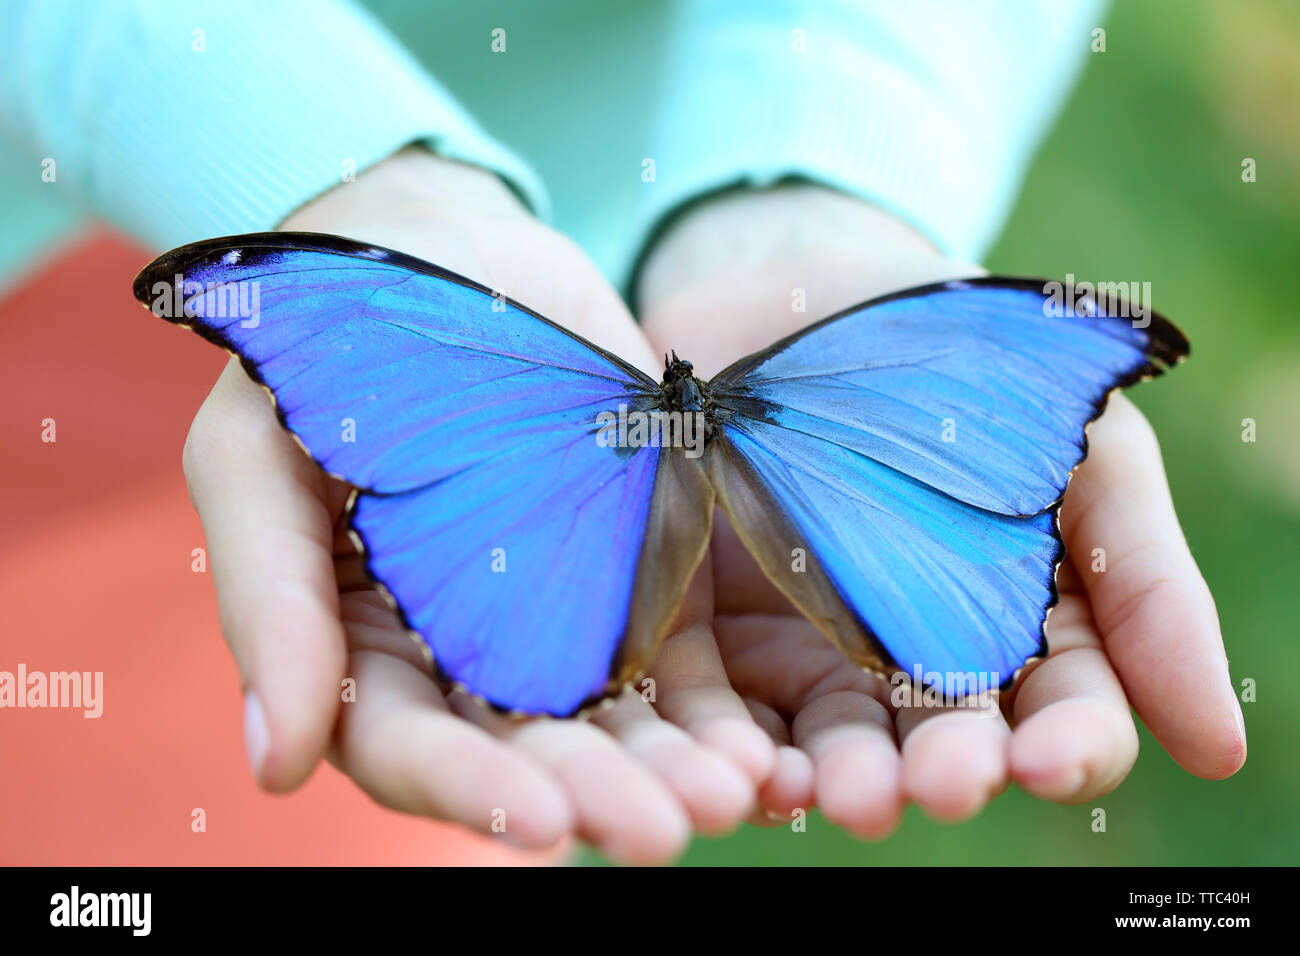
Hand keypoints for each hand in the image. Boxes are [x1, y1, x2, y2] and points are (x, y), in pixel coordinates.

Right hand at [182, 148, 766, 863]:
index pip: (407, 747)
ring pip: (616, 719)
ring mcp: (556, 619)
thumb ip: (266, 598)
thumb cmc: (325, 349)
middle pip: (527, 753)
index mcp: (358, 647)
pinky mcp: (637, 571)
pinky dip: (723, 704)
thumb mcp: (259, 453)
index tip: (542, 821)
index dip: (468, 789)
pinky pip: (682, 653)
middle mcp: (462, 658)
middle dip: (597, 793)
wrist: (442, 248)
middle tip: (666, 830)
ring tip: (738, 792)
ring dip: (674, 765)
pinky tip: (773, 740)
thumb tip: (276, 763)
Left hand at [635, 184, 1246, 833]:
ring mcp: (807, 648)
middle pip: (939, 744)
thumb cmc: (970, 364)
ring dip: (839, 775)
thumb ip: (1146, 586)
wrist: (809, 281)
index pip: (1061, 715)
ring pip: (830, 740)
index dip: (1068, 744)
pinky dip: (732, 743)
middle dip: (944, 769)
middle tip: (939, 786)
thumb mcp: (1081, 452)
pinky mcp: (709, 627)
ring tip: (837, 794)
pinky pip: (718, 703)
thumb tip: (1220, 747)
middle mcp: (915, 660)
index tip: (1052, 757)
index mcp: (1019, 629)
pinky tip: (745, 766)